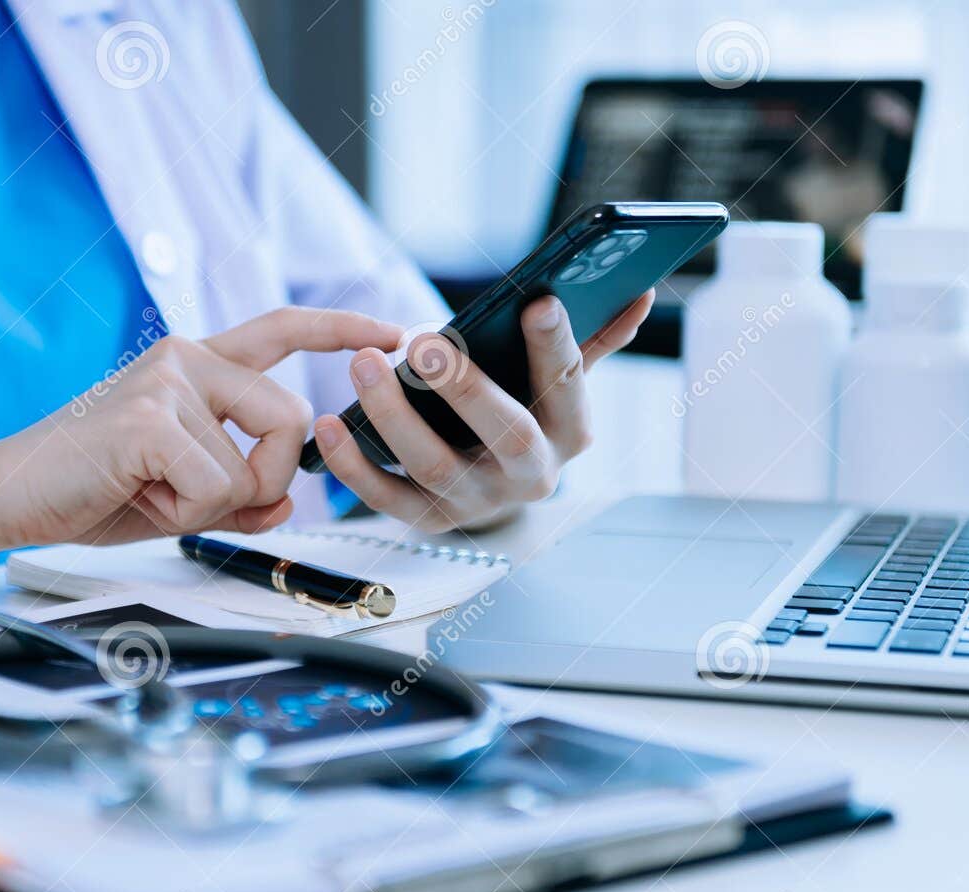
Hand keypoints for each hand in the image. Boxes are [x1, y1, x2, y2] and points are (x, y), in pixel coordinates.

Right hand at [0, 308, 400, 546]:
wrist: (8, 494)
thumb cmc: (89, 488)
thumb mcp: (180, 494)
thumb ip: (240, 492)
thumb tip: (290, 499)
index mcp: (195, 364)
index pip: (281, 330)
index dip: (339, 329)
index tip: (389, 332)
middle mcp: (186, 358)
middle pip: (292, 419)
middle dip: (269, 479)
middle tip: (203, 498)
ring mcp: (168, 382)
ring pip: (253, 464)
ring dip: (212, 503)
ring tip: (151, 491)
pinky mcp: (150, 418)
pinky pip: (215, 485)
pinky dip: (184, 512)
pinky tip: (136, 495)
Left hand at [312, 291, 654, 530]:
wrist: (491, 488)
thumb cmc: (521, 412)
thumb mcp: (556, 382)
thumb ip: (593, 338)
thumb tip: (641, 293)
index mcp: (571, 431)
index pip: (568, 383)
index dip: (555, 345)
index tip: (538, 300)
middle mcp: (532, 474)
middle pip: (506, 433)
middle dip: (466, 387)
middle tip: (425, 342)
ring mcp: (479, 503)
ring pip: (437, 466)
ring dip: (395, 416)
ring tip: (363, 365)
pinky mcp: (429, 522)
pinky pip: (386, 498)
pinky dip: (353, 465)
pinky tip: (327, 425)